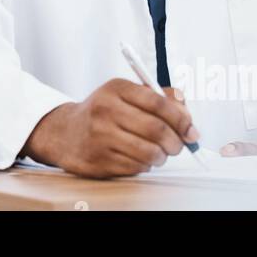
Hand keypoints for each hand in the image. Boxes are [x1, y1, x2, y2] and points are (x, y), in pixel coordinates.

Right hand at [23, 78, 199, 177]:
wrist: (65, 132)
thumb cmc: (103, 112)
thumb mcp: (126, 94)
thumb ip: (159, 96)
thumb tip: (186, 111)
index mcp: (116, 88)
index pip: (158, 102)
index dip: (181, 118)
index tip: (191, 130)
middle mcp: (106, 110)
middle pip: (157, 129)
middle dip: (176, 142)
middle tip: (179, 146)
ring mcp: (100, 136)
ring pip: (149, 153)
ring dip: (161, 157)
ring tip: (159, 153)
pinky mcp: (98, 160)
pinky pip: (135, 167)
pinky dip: (144, 166)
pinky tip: (138, 158)